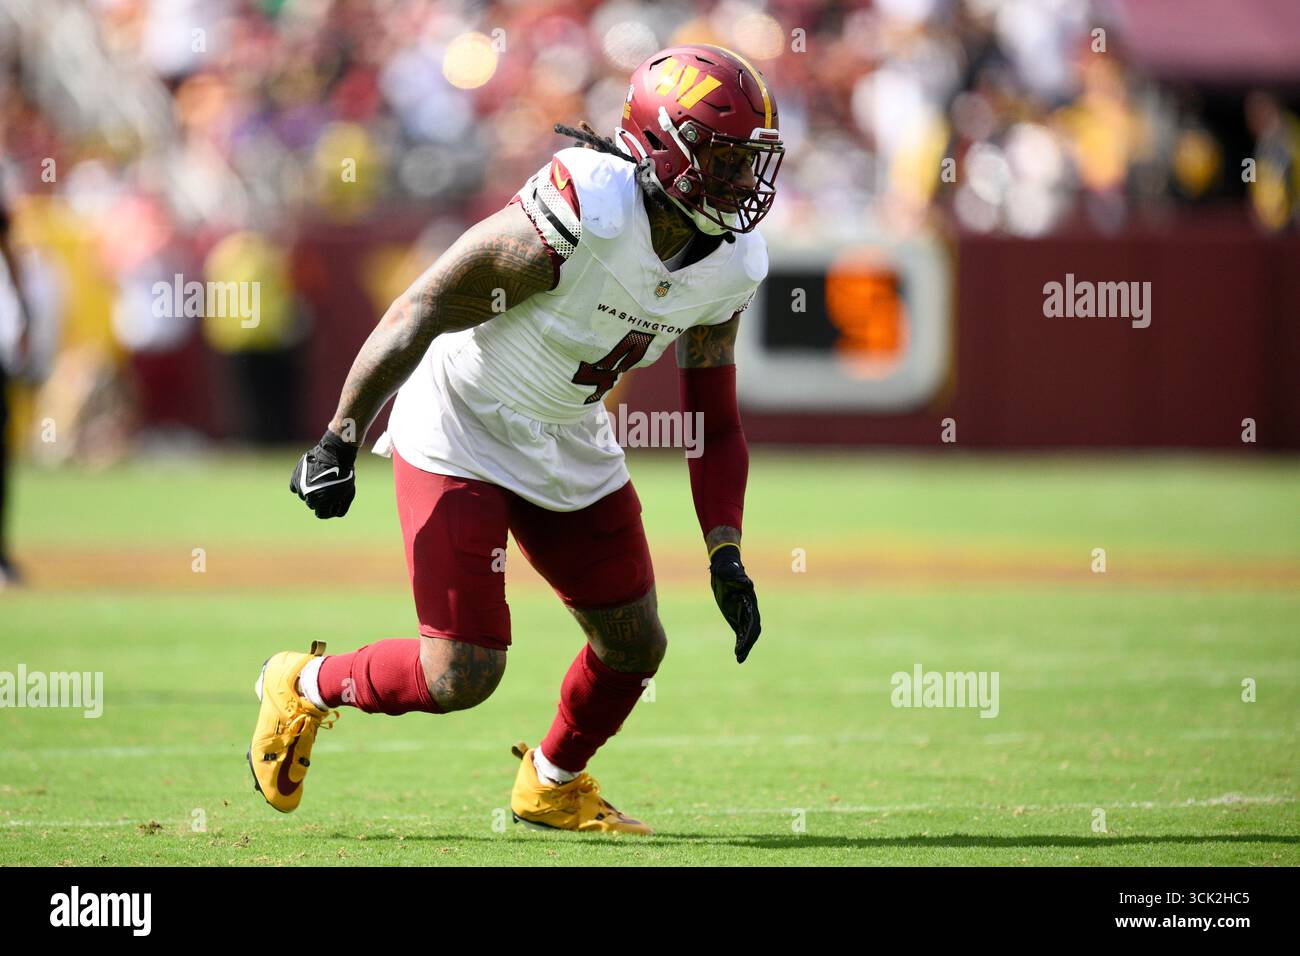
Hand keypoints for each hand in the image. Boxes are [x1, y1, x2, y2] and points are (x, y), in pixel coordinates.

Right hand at [289, 429, 356, 518]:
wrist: (336, 453)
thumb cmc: (344, 474)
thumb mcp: (349, 494)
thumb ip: (341, 508)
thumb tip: (333, 514)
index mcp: (322, 502)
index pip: (321, 515)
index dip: (328, 509)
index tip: (334, 501)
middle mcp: (308, 496)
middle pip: (312, 505)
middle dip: (320, 500)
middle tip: (328, 488)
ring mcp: (300, 486)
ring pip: (304, 496)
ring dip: (311, 492)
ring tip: (321, 480)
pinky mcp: (295, 476)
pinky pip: (296, 486)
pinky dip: (301, 484)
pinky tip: (310, 478)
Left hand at [709, 544, 760, 662]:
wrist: (725, 567)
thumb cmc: (728, 568)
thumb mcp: (731, 572)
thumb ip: (739, 578)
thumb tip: (747, 584)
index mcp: (749, 600)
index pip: (753, 621)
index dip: (749, 633)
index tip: (743, 644)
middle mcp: (749, 608)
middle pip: (752, 630)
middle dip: (747, 643)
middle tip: (740, 656)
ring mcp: (743, 612)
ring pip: (747, 633)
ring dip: (745, 646)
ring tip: (740, 659)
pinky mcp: (736, 615)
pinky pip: (740, 631)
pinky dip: (740, 642)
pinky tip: (737, 652)